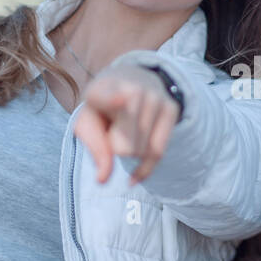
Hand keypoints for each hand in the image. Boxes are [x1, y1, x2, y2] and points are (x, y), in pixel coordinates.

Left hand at [72, 64, 180, 184]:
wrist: (132, 81)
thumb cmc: (103, 109)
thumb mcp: (88, 125)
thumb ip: (95, 150)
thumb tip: (103, 179)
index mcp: (102, 89)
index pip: (109, 97)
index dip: (114, 100)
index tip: (122, 99)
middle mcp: (133, 89)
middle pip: (125, 148)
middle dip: (116, 148)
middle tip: (113, 129)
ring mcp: (155, 98)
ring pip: (142, 152)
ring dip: (132, 152)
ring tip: (127, 132)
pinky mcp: (171, 109)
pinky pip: (159, 153)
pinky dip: (145, 168)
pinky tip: (135, 176)